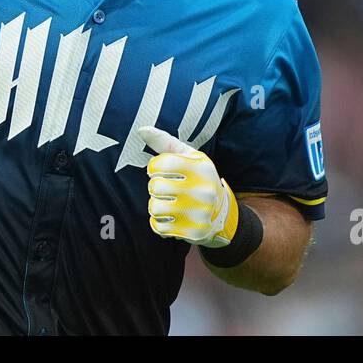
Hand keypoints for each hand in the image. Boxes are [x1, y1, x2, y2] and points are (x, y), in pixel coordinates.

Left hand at [137, 126, 238, 247]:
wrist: (221, 213)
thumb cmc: (198, 178)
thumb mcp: (189, 156)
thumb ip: (165, 142)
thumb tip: (142, 129)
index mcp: (202, 168)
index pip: (161, 164)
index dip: (153, 167)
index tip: (158, 170)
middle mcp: (203, 191)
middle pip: (155, 187)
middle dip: (155, 187)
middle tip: (164, 188)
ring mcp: (199, 214)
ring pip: (154, 208)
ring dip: (155, 205)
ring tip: (166, 203)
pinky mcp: (193, 232)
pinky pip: (159, 227)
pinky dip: (159, 222)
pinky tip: (170, 217)